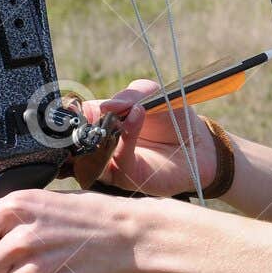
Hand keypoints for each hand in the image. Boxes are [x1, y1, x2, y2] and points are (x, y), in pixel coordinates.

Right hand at [70, 79, 217, 198]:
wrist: (198, 144)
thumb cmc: (172, 117)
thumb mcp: (151, 94)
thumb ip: (130, 95)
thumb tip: (105, 106)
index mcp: (100, 122)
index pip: (75, 118)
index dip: (73, 111)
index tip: (77, 103)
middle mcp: (101, 145)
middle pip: (74, 142)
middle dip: (79, 128)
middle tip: (93, 113)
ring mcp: (111, 164)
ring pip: (91, 155)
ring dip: (102, 133)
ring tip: (123, 113)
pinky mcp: (128, 178)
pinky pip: (119, 161)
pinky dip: (126, 137)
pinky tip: (137, 116)